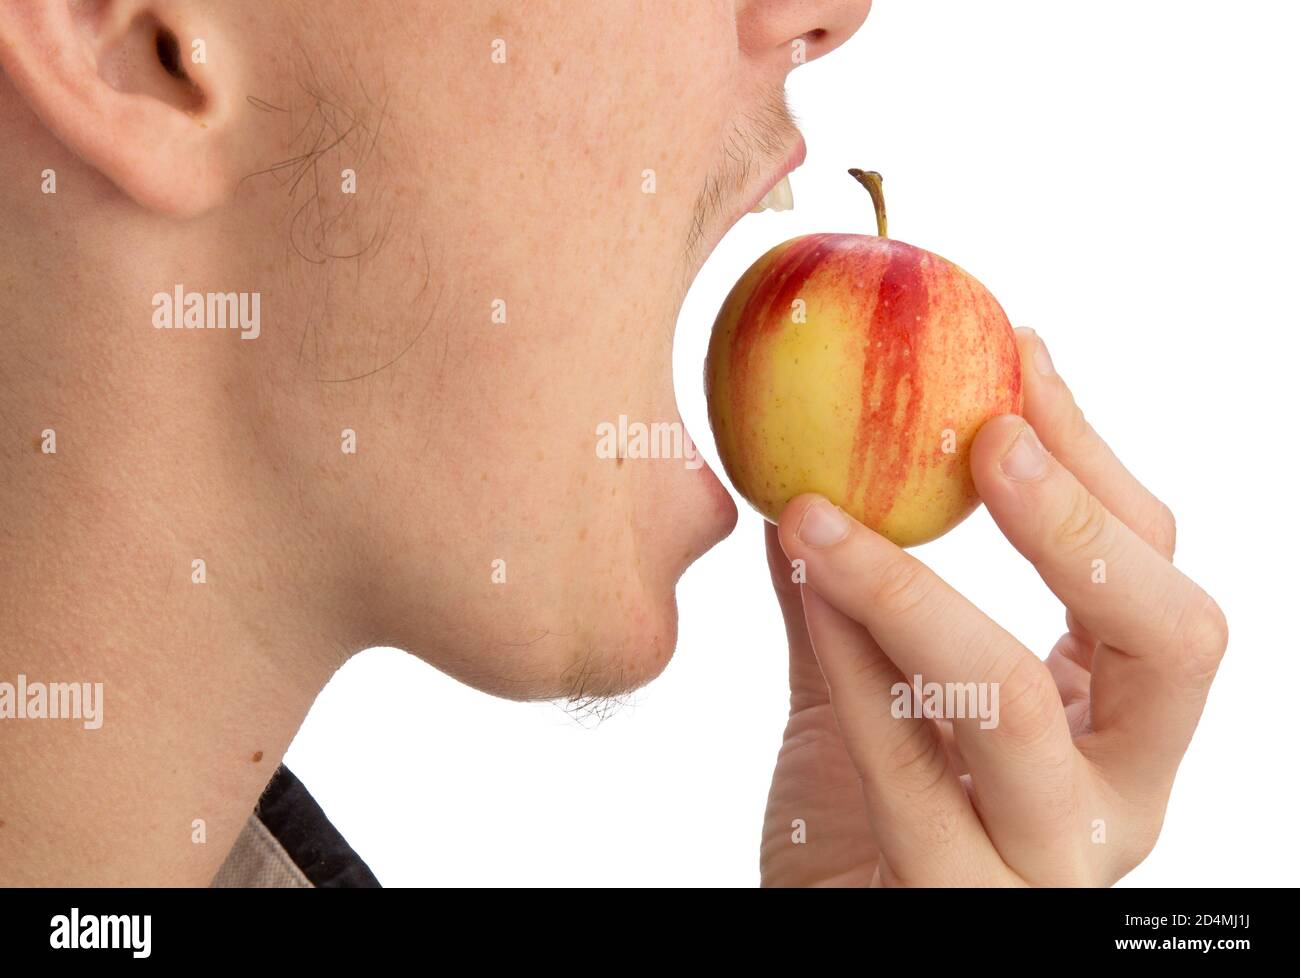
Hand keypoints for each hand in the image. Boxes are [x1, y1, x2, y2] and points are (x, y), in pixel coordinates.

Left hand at [759, 327, 1227, 885]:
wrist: (828, 929)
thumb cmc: (869, 816)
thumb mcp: (879, 692)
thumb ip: (858, 600)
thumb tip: (814, 467)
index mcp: (1124, 725)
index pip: (1156, 571)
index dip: (1095, 462)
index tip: (1021, 356)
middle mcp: (1118, 793)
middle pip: (1167, 636)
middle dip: (1078, 521)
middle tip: (985, 432)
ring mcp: (1050, 859)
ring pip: (1015, 704)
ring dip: (912, 588)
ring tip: (818, 510)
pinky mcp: (959, 902)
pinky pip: (904, 763)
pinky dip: (846, 659)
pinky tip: (800, 584)